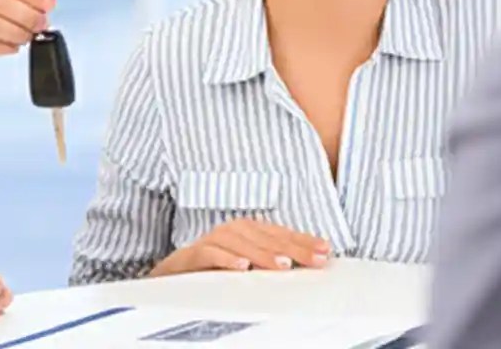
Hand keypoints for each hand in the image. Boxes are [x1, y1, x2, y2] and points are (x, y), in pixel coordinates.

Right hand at [148, 219, 329, 277]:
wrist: (175, 271)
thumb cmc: (216, 265)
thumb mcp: (249, 260)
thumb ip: (272, 258)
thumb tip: (307, 262)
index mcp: (249, 230)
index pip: (281, 234)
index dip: (303, 241)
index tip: (325, 251)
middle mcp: (233, 230)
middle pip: (266, 238)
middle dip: (293, 248)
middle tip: (314, 259)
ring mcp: (213, 240)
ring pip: (241, 244)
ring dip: (263, 255)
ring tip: (283, 266)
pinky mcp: (194, 254)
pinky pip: (211, 255)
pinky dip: (226, 259)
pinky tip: (242, 268)